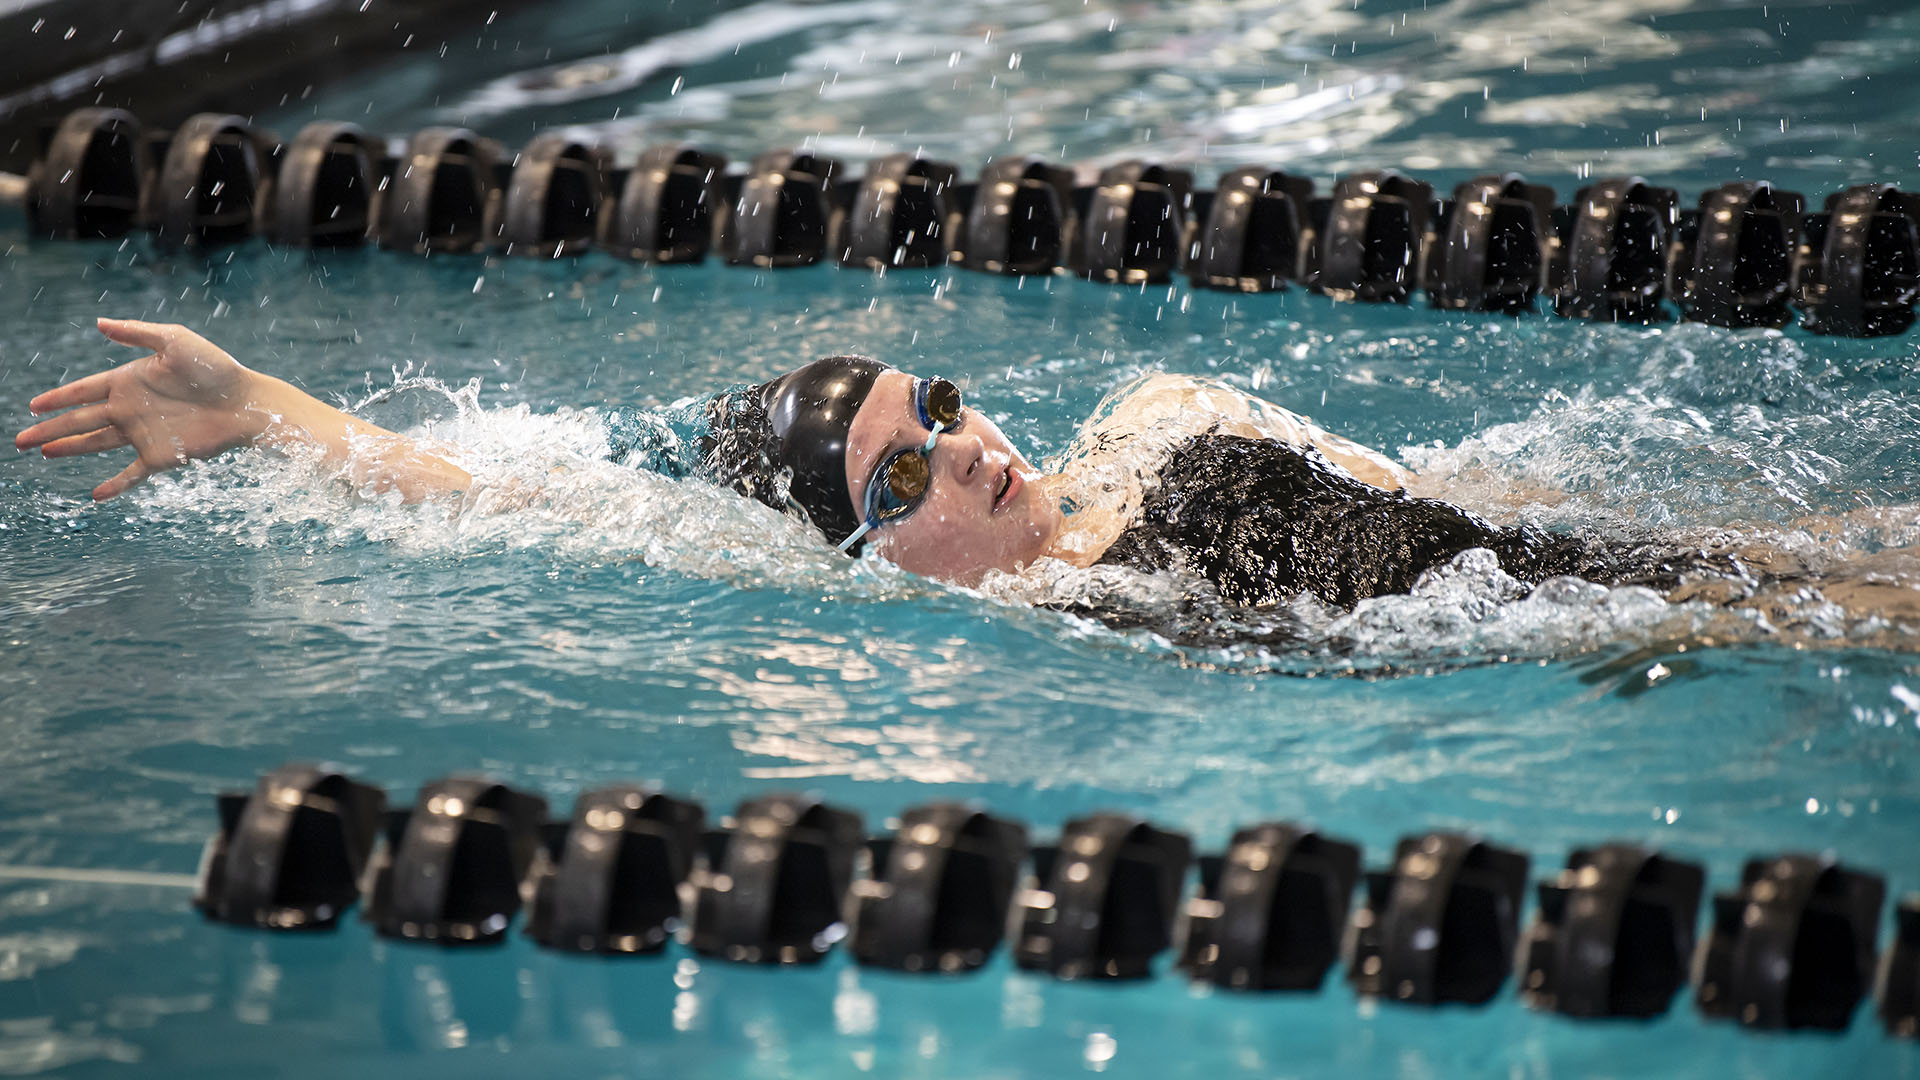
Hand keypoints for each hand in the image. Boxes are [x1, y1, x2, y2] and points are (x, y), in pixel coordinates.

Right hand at [14, 318, 269, 499]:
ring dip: (70, 449)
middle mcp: (131, 409)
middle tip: (22, 441)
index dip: (57, 399)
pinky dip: (114, 485)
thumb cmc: (216, 368)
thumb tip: (100, 324)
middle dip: (50, 429)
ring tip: (45, 454)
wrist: (248, 403)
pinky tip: (95, 496)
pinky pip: (131, 474)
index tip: (33, 406)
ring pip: (97, 444)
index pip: (83, 392)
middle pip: (81, 421)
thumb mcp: (175, 341)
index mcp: (129, 381)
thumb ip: (137, 333)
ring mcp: (144, 434)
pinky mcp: (162, 457)